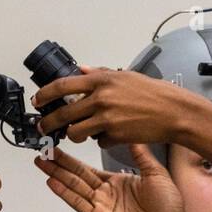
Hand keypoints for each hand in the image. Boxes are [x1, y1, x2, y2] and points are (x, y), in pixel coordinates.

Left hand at [33, 66, 201, 146]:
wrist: (173, 111)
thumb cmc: (154, 94)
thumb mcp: (125, 76)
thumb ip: (100, 74)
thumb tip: (82, 71)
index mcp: (101, 80)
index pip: (63, 85)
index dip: (46, 94)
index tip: (38, 100)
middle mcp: (101, 98)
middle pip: (63, 113)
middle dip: (49, 123)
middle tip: (44, 126)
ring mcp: (107, 117)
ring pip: (75, 132)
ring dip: (73, 134)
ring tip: (78, 133)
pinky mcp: (115, 134)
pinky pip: (97, 141)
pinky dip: (100, 139)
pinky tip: (110, 133)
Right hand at [35, 143, 186, 211]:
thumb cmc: (169, 207)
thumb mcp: (155, 172)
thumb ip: (140, 154)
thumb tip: (134, 134)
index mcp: (117, 182)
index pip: (88, 168)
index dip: (72, 159)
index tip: (60, 146)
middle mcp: (106, 194)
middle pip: (76, 176)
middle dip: (58, 164)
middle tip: (43, 151)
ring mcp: (101, 206)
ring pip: (74, 187)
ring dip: (56, 175)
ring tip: (42, 163)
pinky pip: (79, 204)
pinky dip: (65, 193)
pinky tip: (52, 182)